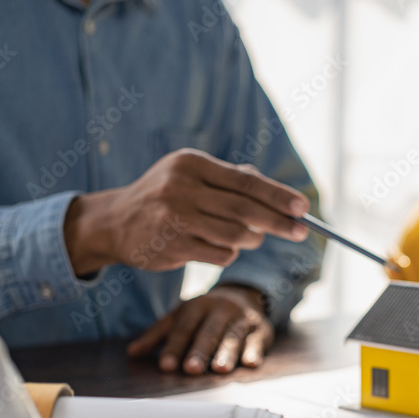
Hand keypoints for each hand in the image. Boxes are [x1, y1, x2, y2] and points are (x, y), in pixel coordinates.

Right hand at [64, 149, 309, 273]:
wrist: (115, 222)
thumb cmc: (165, 195)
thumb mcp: (190, 175)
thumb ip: (230, 180)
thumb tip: (276, 194)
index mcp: (191, 163)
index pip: (245, 180)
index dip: (278, 195)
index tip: (303, 208)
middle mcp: (181, 187)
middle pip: (245, 209)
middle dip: (279, 223)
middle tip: (301, 232)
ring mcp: (175, 218)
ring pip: (236, 235)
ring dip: (252, 239)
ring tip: (252, 237)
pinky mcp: (172, 246)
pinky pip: (220, 254)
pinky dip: (229, 253)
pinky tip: (219, 247)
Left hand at [126, 284, 273, 373]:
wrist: (243, 295)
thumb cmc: (204, 313)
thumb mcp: (180, 317)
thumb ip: (157, 335)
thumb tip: (131, 353)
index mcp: (196, 305)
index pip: (183, 328)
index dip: (174, 347)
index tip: (165, 366)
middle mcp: (220, 309)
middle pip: (208, 332)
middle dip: (199, 351)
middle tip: (190, 370)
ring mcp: (242, 318)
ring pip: (233, 336)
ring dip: (226, 353)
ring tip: (219, 370)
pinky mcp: (260, 329)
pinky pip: (257, 340)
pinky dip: (254, 351)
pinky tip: (250, 363)